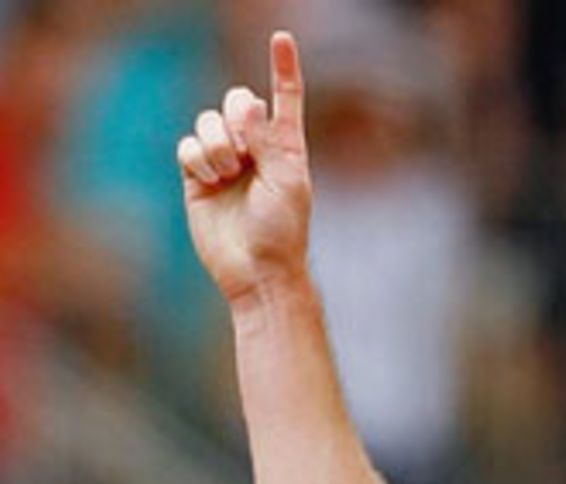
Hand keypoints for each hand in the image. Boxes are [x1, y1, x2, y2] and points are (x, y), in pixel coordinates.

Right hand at [177, 31, 310, 304]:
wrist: (256, 272)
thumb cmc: (281, 233)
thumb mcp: (286, 181)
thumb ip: (268, 139)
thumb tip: (245, 102)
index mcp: (285, 147)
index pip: (285, 99)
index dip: (283, 69)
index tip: (281, 37)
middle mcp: (254, 149)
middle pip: (235, 100)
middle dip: (235, 116)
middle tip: (245, 152)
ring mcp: (225, 162)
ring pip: (207, 121)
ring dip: (216, 142)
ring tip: (227, 173)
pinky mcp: (198, 178)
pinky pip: (187, 146)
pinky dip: (197, 158)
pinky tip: (209, 180)